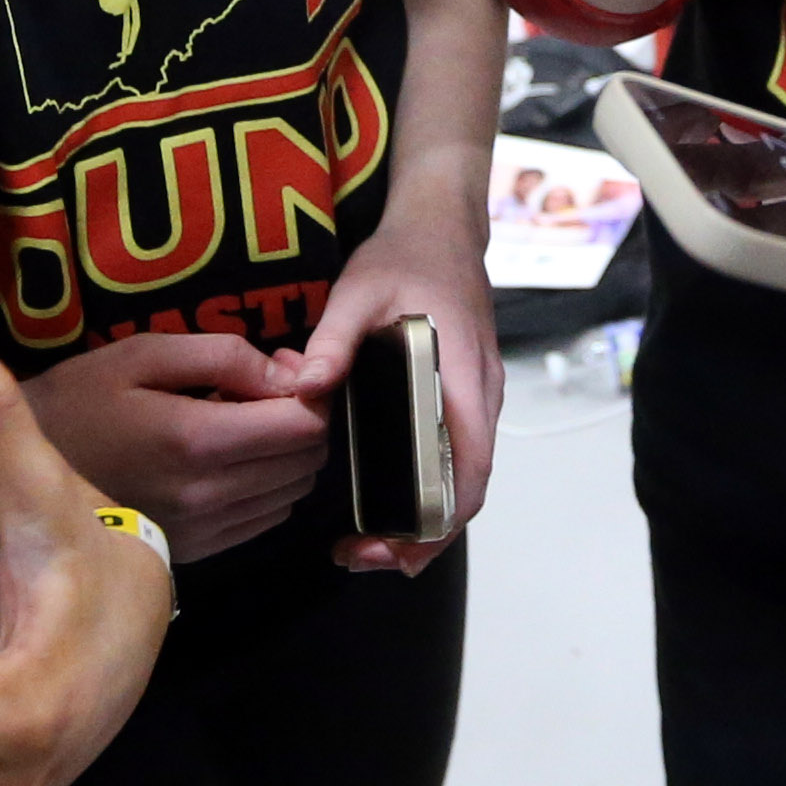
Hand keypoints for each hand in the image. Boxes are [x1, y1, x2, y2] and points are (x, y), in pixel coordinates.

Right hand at [20, 326, 330, 559]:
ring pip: (292, 492)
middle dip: (302, 420)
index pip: (304, 426)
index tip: (282, 369)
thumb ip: (226, 357)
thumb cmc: (81, 398)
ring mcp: (203, 531)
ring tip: (240, 425)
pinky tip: (226, 462)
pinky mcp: (195, 551)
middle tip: (262, 390)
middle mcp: (208, 496)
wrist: (21, 467)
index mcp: (197, 441)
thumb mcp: (145, 353)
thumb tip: (291, 376)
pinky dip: (265, 486)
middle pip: (307, 461)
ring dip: (284, 455)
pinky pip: (264, 518)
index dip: (312, 392)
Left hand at [276, 216, 500, 573]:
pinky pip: (456, 459)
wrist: (442, 229)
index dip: (437, 523)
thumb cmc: (406, 257)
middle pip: (468, 490)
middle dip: (422, 537)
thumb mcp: (360, 288)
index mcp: (464, 378)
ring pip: (464, 480)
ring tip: (366, 543)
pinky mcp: (465, 400)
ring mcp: (478, 402)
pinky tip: (386, 504)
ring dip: (424, 520)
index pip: (469, 470)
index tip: (389, 550)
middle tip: (360, 556)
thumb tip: (303, 388)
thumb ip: (334, 337)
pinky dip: (427, 494)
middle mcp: (482, 399)